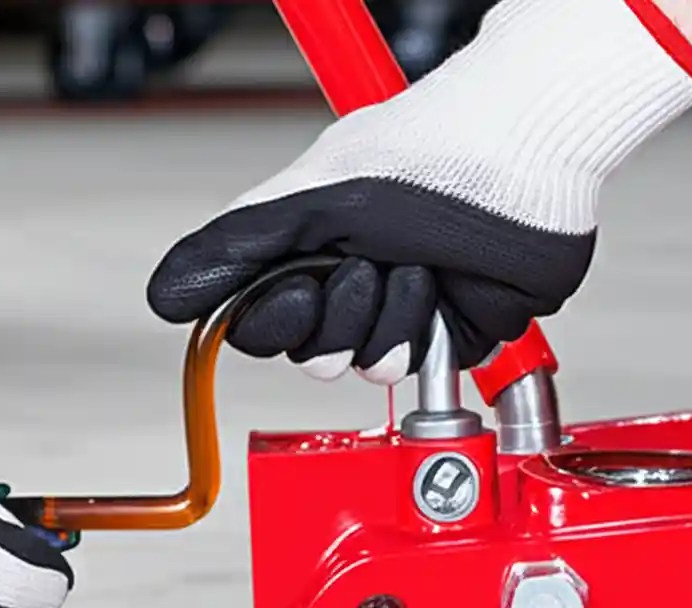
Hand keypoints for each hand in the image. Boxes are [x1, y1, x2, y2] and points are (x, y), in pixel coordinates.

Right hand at [146, 0, 691, 384]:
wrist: (526, 159)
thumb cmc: (428, 154)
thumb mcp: (312, 198)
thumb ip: (234, 249)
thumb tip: (165, 295)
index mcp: (311, 241)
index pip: (260, 320)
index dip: (275, 318)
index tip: (300, 287)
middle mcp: (352, 277)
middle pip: (309, 351)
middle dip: (339, 314)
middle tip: (369, 264)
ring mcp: (401, 306)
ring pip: (362, 364)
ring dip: (388, 317)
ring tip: (417, 265)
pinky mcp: (449, 332)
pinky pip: (413, 369)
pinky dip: (424, 332)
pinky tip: (442, 290)